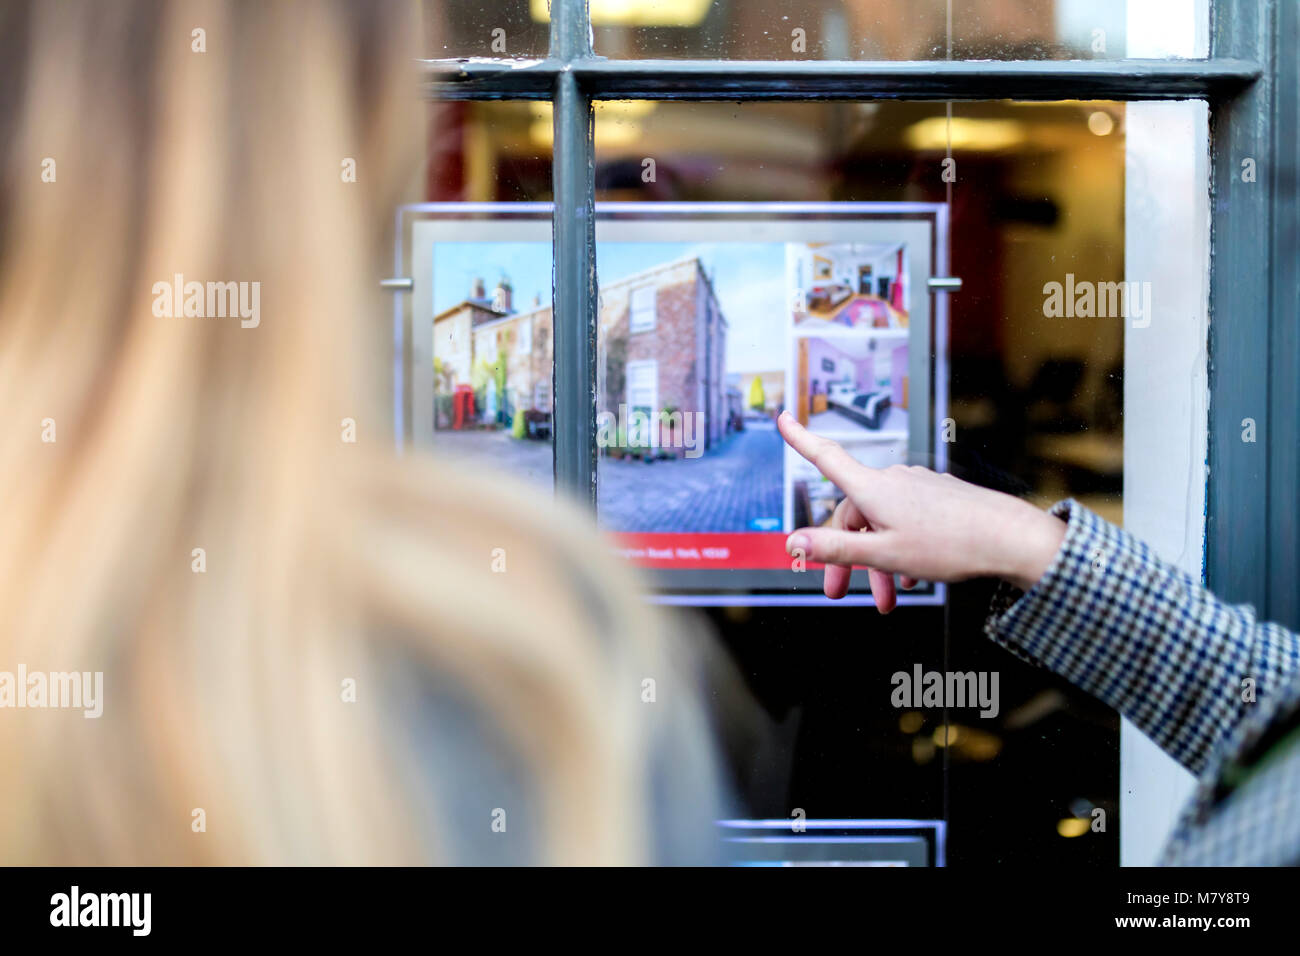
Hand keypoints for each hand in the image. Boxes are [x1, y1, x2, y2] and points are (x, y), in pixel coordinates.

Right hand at [777, 411, 1065, 611]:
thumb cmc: (950, 545)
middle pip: (853, 514)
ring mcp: (917, 487)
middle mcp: (892, 481)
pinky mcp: (938, 497)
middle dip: (844, 556)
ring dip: (877, 561)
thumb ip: (835, 549)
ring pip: (881, 523)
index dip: (800, 438)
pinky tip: (912, 578)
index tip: (782, 418)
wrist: (1009, 538)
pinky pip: (906, 521)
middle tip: (839, 593)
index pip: (826, 457)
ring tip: (889, 598)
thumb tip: (792, 543)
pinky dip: (900, 549)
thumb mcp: (883, 554)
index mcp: (873, 489)